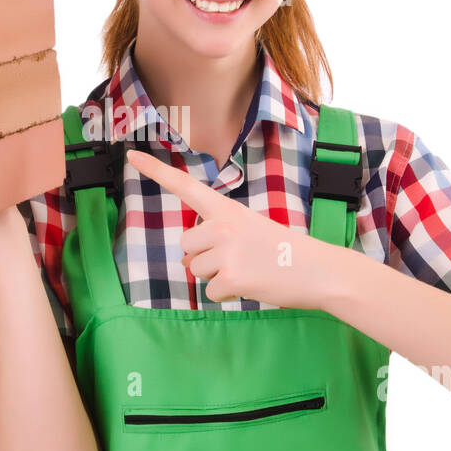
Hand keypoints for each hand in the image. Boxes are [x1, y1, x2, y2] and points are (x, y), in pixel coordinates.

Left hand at [125, 149, 333, 309]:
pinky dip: (228, 294)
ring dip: (217, 276)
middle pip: (186, 246)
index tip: (131, 157)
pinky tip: (252, 284)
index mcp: (227, 209)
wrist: (319, 270)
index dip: (156, 172)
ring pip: (196, 271)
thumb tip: (185, 263)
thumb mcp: (249, 231)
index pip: (185, 187)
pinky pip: (210, 292)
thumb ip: (215, 238)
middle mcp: (222, 226)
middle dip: (205, 257)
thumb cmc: (284, 251)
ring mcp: (225, 251)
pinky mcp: (231, 277)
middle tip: (240, 258)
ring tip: (249, 270)